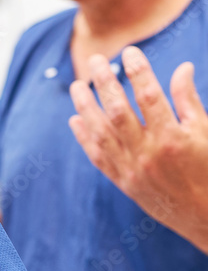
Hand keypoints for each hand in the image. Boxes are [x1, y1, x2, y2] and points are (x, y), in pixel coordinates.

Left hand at [69, 46, 207, 253]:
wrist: (207, 219)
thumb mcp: (207, 134)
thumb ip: (189, 101)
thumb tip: (181, 67)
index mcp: (174, 139)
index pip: (150, 97)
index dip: (139, 71)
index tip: (130, 52)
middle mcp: (149, 154)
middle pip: (118, 111)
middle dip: (105, 82)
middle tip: (96, 60)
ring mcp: (132, 170)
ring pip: (100, 133)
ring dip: (85, 106)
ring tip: (76, 85)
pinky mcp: (124, 183)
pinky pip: (98, 157)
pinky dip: (84, 137)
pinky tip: (75, 119)